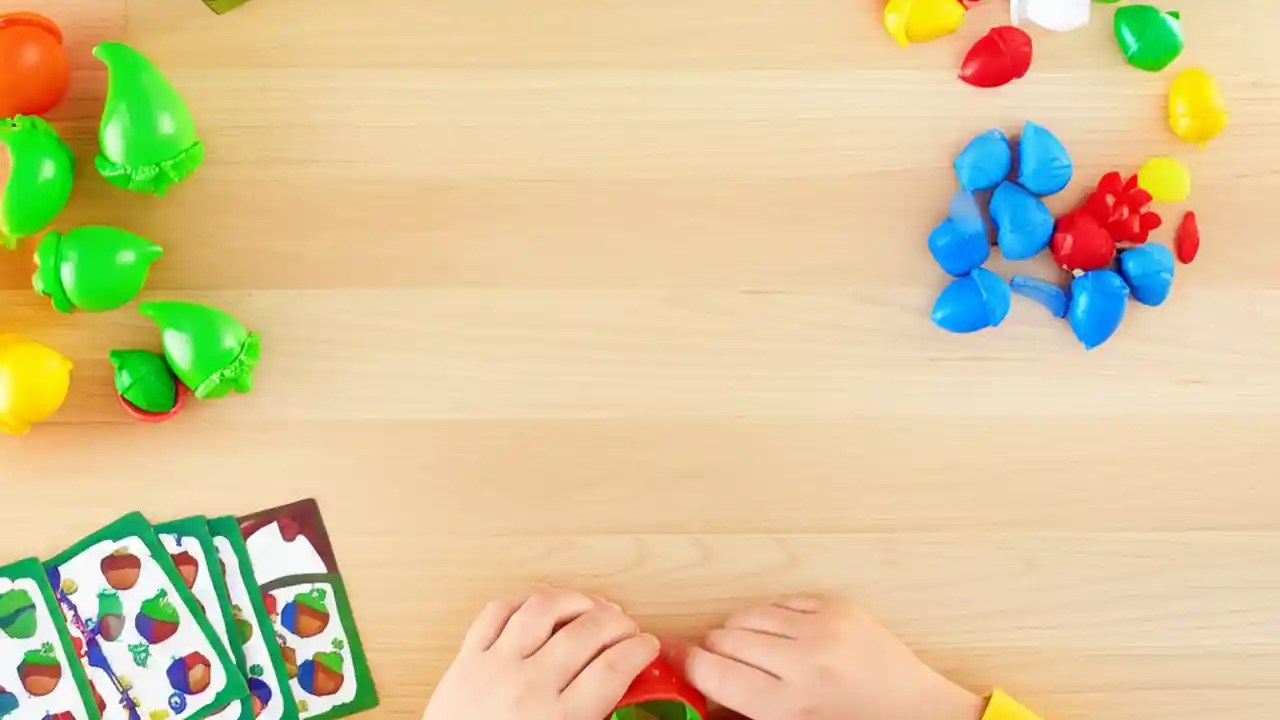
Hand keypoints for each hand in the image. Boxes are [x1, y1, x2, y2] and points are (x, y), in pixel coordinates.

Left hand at [424, 589, 659, 719]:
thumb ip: (596, 719)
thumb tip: (627, 702)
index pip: (614, 667)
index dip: (639, 649)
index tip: (646, 646)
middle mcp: (528, 687)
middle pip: (587, 632)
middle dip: (618, 622)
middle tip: (626, 627)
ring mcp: (495, 667)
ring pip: (544, 609)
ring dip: (576, 600)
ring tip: (591, 606)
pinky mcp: (467, 657)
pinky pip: (498, 611)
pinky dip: (524, 599)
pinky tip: (543, 603)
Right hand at [685, 597, 984, 719]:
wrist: (920, 714)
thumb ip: (746, 713)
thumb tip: (703, 691)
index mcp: (789, 707)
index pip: (713, 672)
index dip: (687, 665)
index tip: (677, 660)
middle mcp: (804, 663)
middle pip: (725, 639)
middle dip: (714, 651)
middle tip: (717, 663)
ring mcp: (823, 629)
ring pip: (749, 615)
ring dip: (740, 632)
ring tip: (751, 651)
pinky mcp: (838, 607)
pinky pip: (781, 602)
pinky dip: (772, 618)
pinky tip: (781, 637)